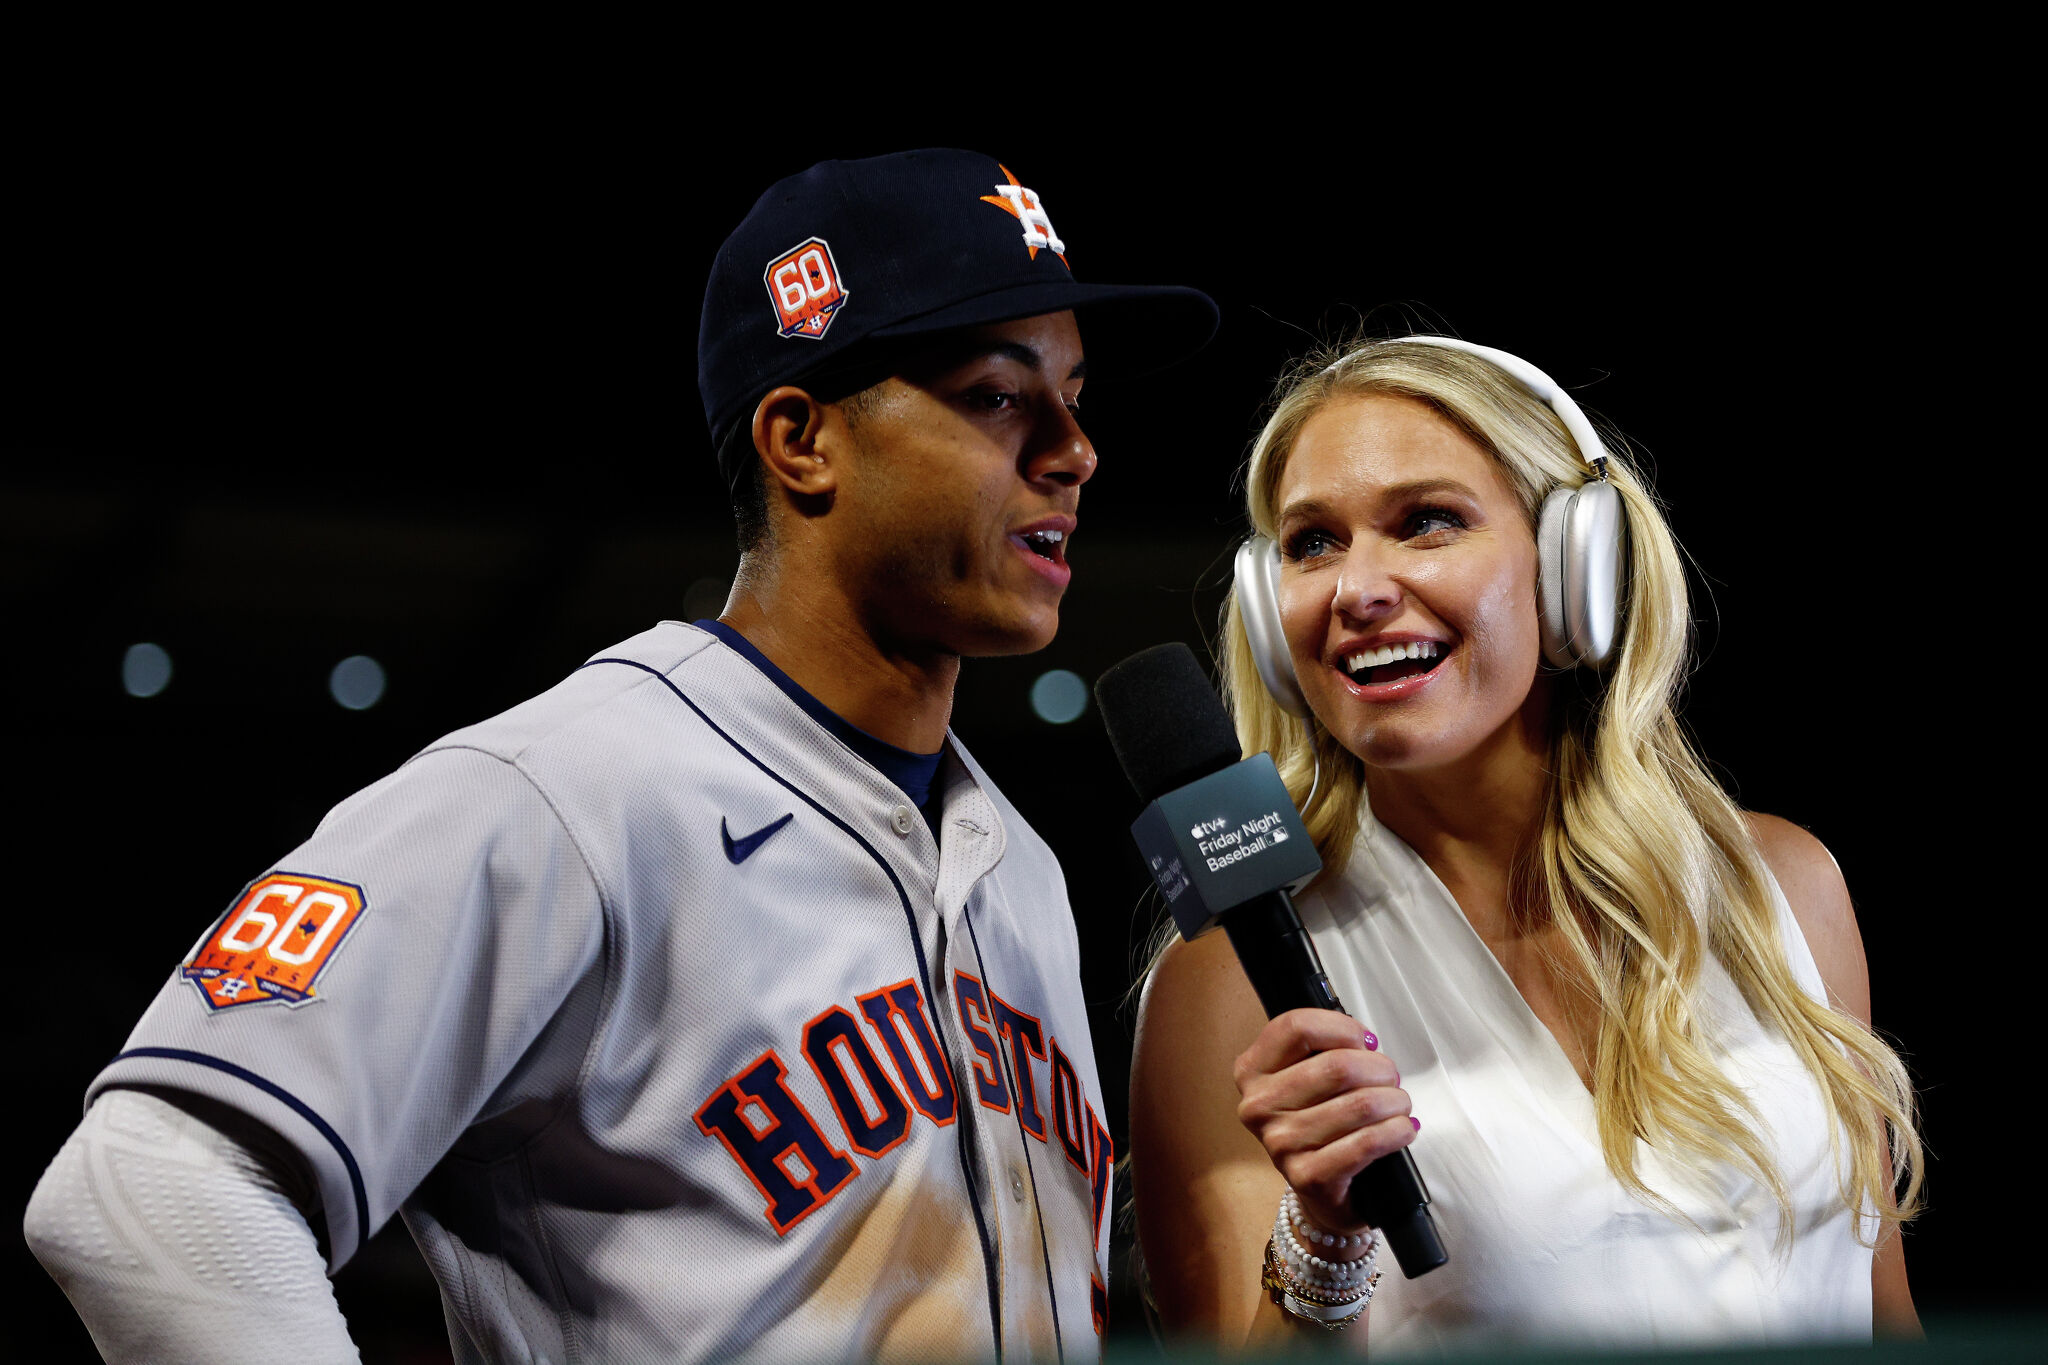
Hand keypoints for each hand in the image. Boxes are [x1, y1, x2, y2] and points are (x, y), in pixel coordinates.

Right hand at [1232, 1008, 1414, 1236]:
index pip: (1295, 1027)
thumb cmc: (1320, 1122)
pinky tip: (1403, 1129)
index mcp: (1252, 1071)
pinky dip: (1396, 1131)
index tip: (1365, 1041)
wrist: (1320, 1188)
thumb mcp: (1306, 1077)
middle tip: (1391, 1077)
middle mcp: (1259, 1106)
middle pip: (1337, 1066)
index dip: (1342, 1027)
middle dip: (1379, 1068)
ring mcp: (1280, 1143)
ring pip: (1360, 1104)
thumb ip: (1325, 1050)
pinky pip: (1367, 1143)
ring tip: (1399, 1104)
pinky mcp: (1308, 1176)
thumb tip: (1365, 1043)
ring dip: (1395, 1101)